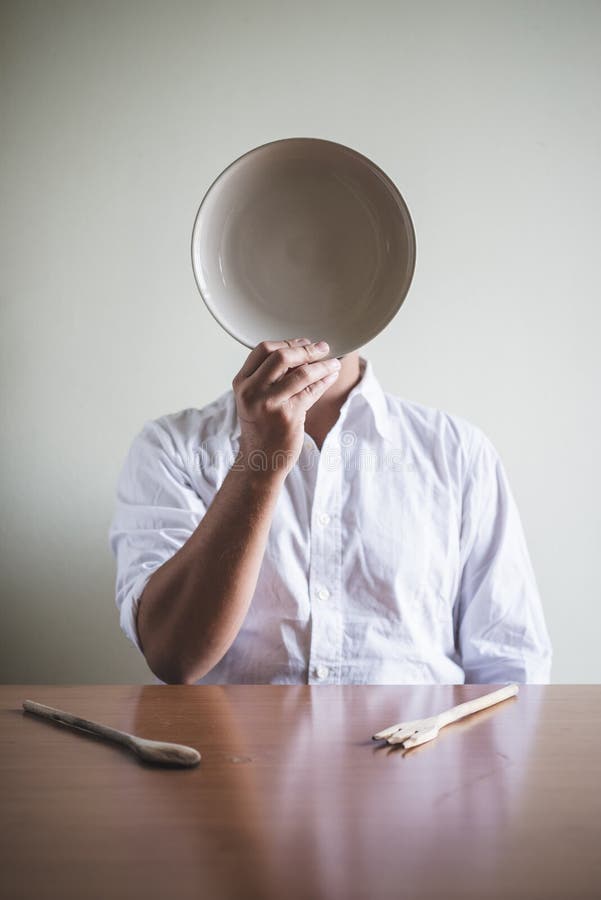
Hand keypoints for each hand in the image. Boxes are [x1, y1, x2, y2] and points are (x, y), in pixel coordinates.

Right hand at [232, 338, 340, 476]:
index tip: (304, 343)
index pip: (263, 350)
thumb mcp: (255, 399)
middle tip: (322, 348)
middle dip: (306, 349)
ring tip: (333, 362)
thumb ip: (270, 377)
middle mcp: (252, 391)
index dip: (287, 342)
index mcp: (241, 382)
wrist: (260, 461)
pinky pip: (311, 391)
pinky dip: (325, 381)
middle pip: (281, 356)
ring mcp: (269, 404)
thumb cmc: (262, 427)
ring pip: (301, 373)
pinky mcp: (287, 416)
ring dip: (322, 365)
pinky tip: (332, 376)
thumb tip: (302, 352)